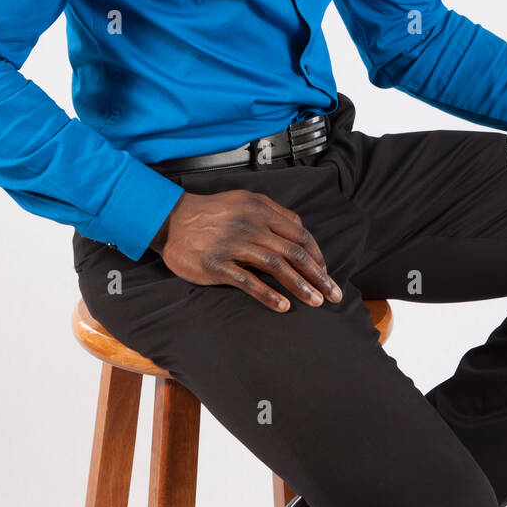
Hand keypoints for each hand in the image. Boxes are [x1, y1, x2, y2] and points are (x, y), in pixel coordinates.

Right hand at [149, 189, 342, 312]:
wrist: (171, 220)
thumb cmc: (212, 212)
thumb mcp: (245, 200)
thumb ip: (274, 211)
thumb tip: (300, 227)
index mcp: (260, 210)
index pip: (299, 233)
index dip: (317, 255)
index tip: (326, 272)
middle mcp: (251, 225)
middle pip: (294, 252)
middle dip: (318, 275)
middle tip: (335, 294)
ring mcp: (234, 245)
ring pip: (276, 266)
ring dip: (300, 286)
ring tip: (317, 302)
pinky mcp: (217, 265)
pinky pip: (247, 281)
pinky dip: (267, 294)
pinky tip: (282, 306)